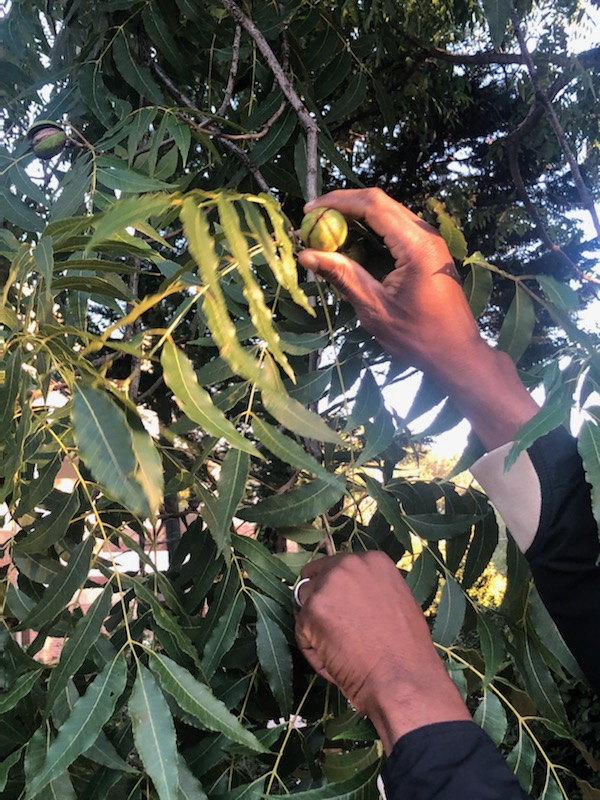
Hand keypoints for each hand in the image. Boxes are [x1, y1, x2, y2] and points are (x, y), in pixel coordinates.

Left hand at [294, 552, 470, 752]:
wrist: (402, 679)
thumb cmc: (406, 652)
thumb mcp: (397, 602)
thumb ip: (371, 590)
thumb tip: (350, 597)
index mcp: (373, 560)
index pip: (338, 567)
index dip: (338, 593)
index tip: (346, 613)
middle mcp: (349, 564)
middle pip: (317, 582)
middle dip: (324, 606)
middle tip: (343, 636)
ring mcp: (328, 585)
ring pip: (306, 606)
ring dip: (316, 628)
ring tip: (343, 651)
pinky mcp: (311, 610)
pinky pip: (302, 633)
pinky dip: (314, 652)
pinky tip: (337, 662)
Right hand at [298, 188, 538, 449]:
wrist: (456, 352)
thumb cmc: (418, 336)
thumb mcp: (375, 309)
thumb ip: (343, 276)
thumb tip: (307, 255)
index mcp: (416, 246)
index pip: (373, 206)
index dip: (337, 202)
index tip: (309, 210)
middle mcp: (426, 235)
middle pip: (380, 203)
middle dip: (343, 207)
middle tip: (313, 219)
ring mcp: (430, 241)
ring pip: (388, 213)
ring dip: (356, 218)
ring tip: (327, 232)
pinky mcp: (429, 250)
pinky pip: (396, 228)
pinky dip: (371, 231)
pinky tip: (351, 246)